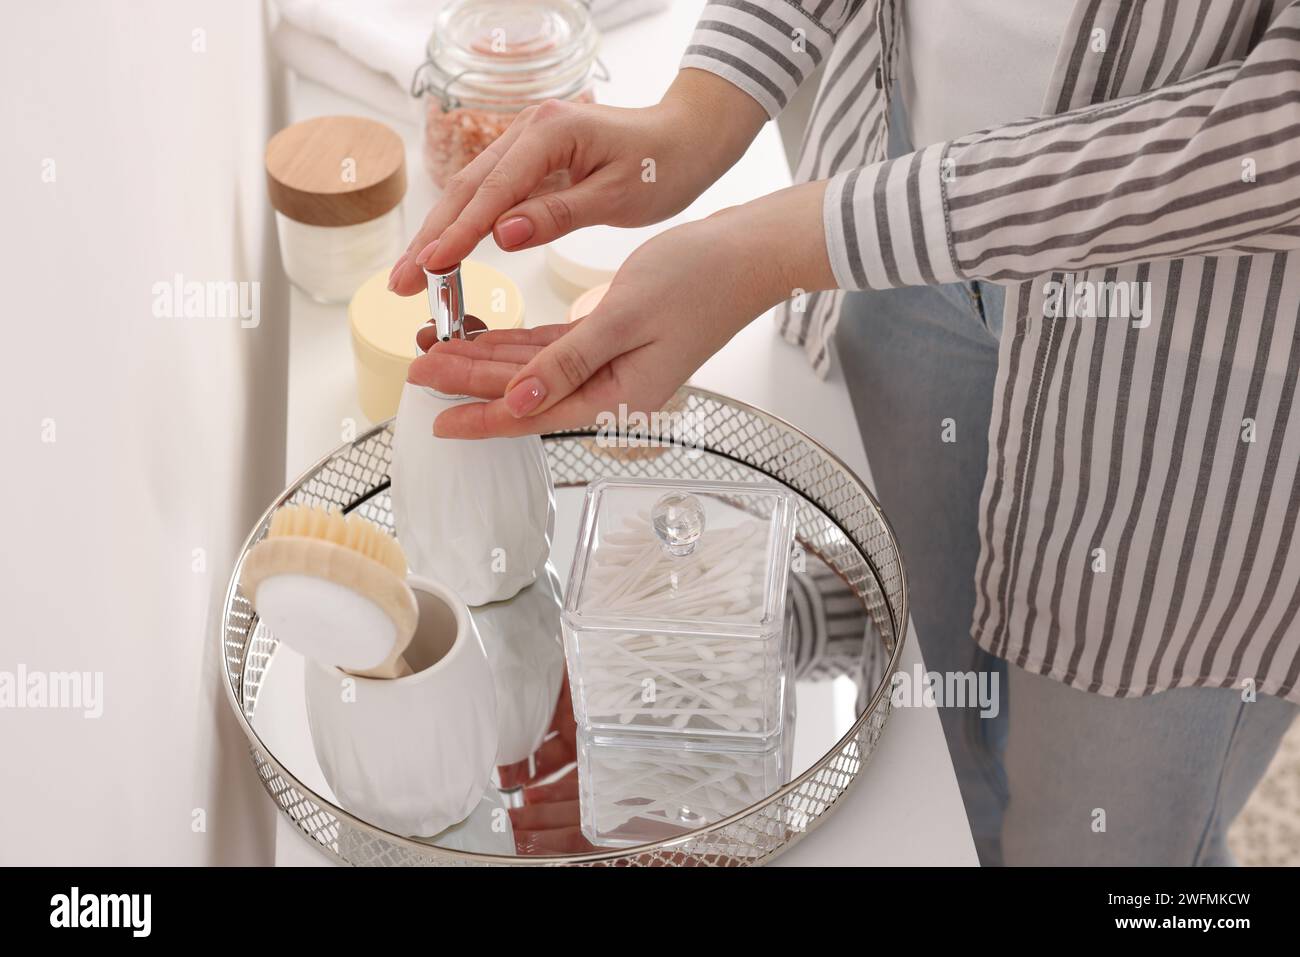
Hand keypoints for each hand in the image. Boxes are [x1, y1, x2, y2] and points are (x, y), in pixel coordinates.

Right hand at [388, 69, 766, 293]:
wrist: (686, 137)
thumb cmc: (663, 164)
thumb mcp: (617, 197)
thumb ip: (558, 215)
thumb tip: (501, 235)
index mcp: (551, 133)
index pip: (493, 191)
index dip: (459, 233)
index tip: (431, 268)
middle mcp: (529, 130)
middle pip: (467, 189)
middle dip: (431, 239)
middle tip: (401, 285)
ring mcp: (525, 142)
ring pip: (470, 192)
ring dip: (439, 235)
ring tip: (411, 277)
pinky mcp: (529, 158)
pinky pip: (488, 194)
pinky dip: (464, 226)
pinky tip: (445, 255)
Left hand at [408, 181, 834, 438]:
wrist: (747, 254)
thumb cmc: (698, 279)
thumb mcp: (625, 316)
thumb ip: (568, 361)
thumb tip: (518, 400)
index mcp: (621, 397)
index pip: (535, 414)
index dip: (482, 417)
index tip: (436, 419)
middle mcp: (614, 389)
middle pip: (527, 392)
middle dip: (471, 380)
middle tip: (417, 370)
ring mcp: (614, 366)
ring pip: (534, 368)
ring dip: (488, 360)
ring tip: (437, 350)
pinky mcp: (614, 339)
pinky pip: (554, 347)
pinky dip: (519, 342)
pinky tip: (485, 334)